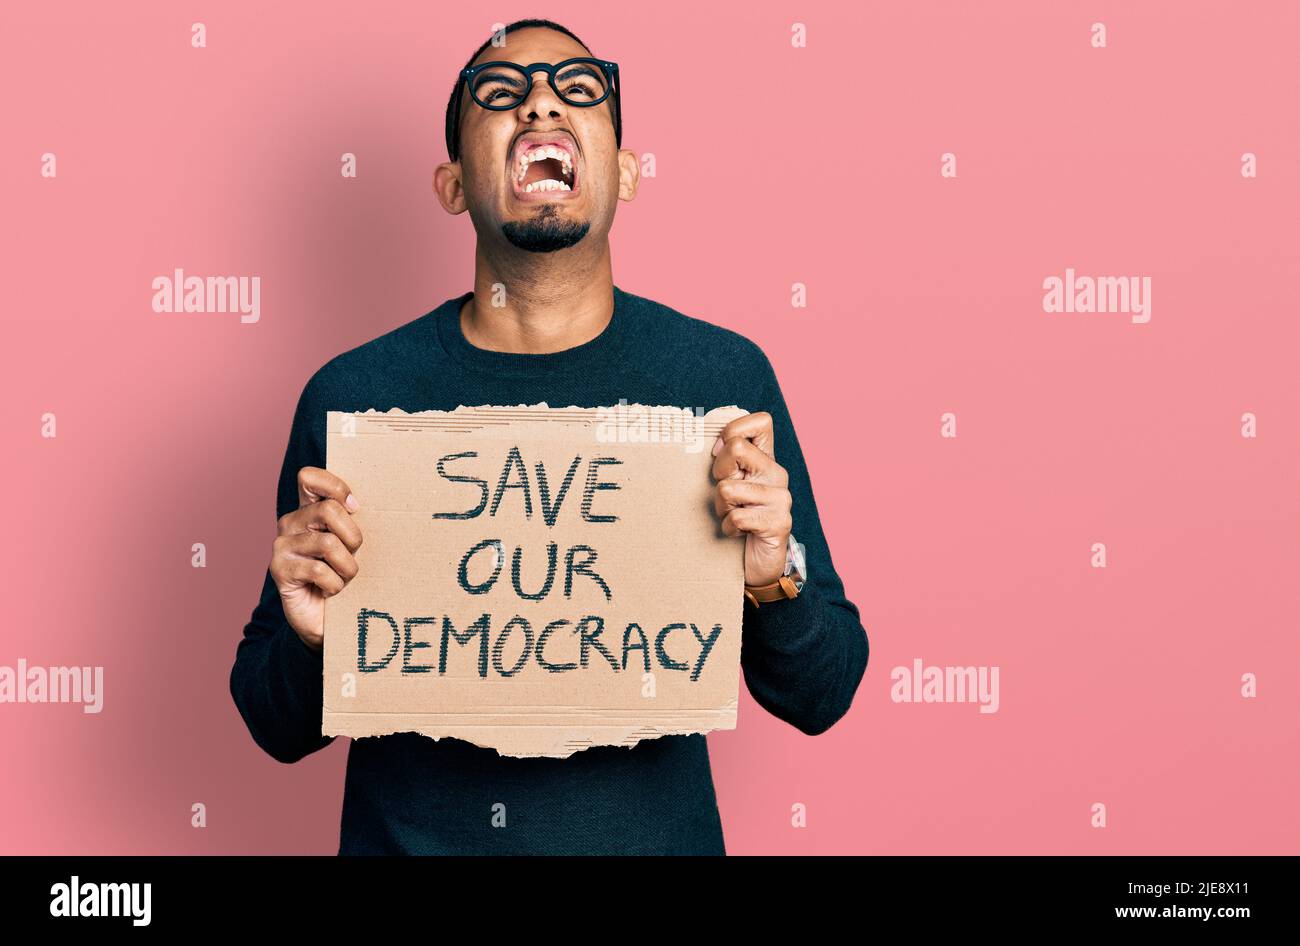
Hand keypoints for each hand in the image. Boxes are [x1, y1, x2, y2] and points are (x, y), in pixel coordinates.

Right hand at [269, 467, 363, 654]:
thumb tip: (367, 503)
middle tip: (354, 556)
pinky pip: (320, 571)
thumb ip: (353, 521)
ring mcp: (282, 545)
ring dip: (347, 567)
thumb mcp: (354, 544)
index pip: (309, 477)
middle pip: (329, 510)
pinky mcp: (279, 570)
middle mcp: (291, 523)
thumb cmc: (345, 576)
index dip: (335, 487)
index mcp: (309, 510)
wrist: (326, 619)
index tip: (355, 507)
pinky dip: (335, 585)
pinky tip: (330, 591)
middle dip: (353, 536)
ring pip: (329, 543)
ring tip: (344, 578)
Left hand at [710, 412, 791, 585]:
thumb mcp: (730, 483)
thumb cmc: (738, 518)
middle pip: (735, 448)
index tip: (721, 454)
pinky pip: (736, 518)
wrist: (758, 563)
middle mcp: (777, 474)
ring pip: (728, 488)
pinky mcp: (778, 523)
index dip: (733, 430)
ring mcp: (781, 498)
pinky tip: (739, 533)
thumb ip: (727, 461)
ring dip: (721, 508)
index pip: (760, 421)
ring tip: (733, 517)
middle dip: (718, 473)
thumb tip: (716, 443)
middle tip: (727, 495)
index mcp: (766, 459)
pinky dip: (728, 529)